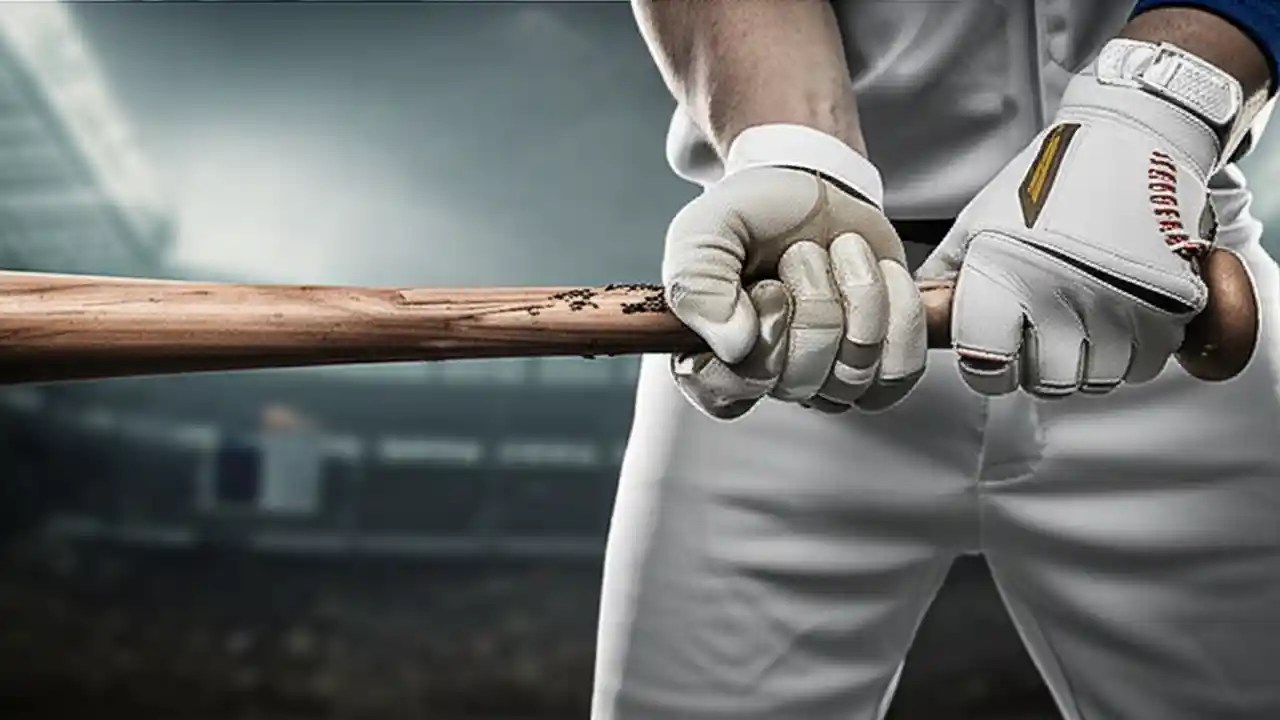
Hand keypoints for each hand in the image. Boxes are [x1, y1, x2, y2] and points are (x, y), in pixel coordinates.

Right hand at [663, 124, 925, 419]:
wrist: (814, 189)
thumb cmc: (756, 215)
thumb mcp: (707, 229)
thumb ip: (698, 284)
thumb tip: (734, 346)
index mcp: (709, 356)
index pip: (729, 392)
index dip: (759, 335)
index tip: (765, 285)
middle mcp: (765, 378)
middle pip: (799, 380)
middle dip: (812, 300)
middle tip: (801, 254)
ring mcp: (823, 380)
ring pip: (852, 377)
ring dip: (858, 296)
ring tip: (839, 253)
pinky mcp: (877, 370)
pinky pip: (900, 370)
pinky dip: (900, 311)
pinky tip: (881, 273)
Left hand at [918, 60, 1222, 397]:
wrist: (1134, 136)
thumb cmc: (1049, 179)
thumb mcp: (979, 223)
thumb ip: (946, 277)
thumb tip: (919, 317)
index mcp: (1008, 273)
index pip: (987, 366)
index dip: (985, 365)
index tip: (991, 352)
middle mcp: (1066, 292)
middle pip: (1047, 382)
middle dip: (1039, 366)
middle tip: (1040, 333)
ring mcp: (1124, 300)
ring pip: (1098, 377)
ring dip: (1086, 360)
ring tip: (1081, 318)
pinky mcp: (1172, 303)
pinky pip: (1146, 361)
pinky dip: (1132, 349)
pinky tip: (1117, 314)